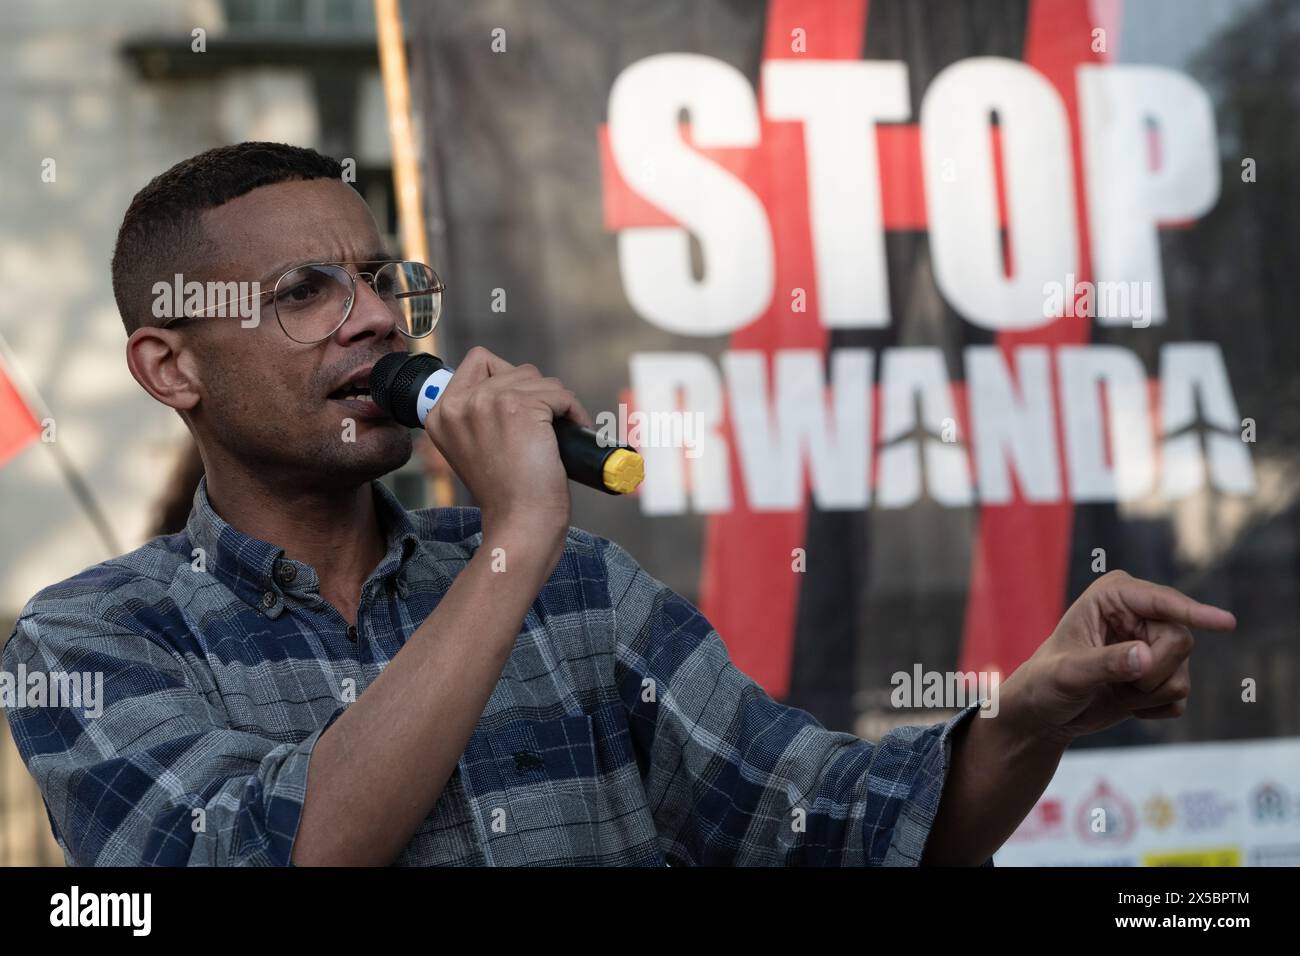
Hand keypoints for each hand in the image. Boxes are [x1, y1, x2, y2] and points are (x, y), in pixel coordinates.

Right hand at [423, 346, 591, 550]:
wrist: (519, 522)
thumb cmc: (505, 494)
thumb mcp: (473, 447)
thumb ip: (478, 414)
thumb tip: (514, 383)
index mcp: (440, 414)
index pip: (478, 362)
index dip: (508, 380)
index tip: (522, 409)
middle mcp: (457, 404)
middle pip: (514, 369)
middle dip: (537, 394)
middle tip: (544, 427)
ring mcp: (487, 402)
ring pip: (538, 379)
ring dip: (556, 402)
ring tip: (555, 433)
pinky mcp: (520, 407)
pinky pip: (560, 393)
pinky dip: (573, 410)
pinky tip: (572, 430)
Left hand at [998, 570, 1235, 744]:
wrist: (1044, 711)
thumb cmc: (1045, 682)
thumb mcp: (1067, 673)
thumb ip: (1106, 664)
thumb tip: (1146, 656)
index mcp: (1114, 595)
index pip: (1163, 602)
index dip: (1195, 613)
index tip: (1227, 623)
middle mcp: (1141, 613)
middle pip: (1181, 641)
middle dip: (1151, 673)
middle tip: (1115, 682)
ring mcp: (1155, 643)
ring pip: (1183, 674)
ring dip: (1148, 694)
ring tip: (1114, 690)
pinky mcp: (1163, 673)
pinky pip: (1179, 697)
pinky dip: (1151, 708)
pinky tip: (1124, 702)